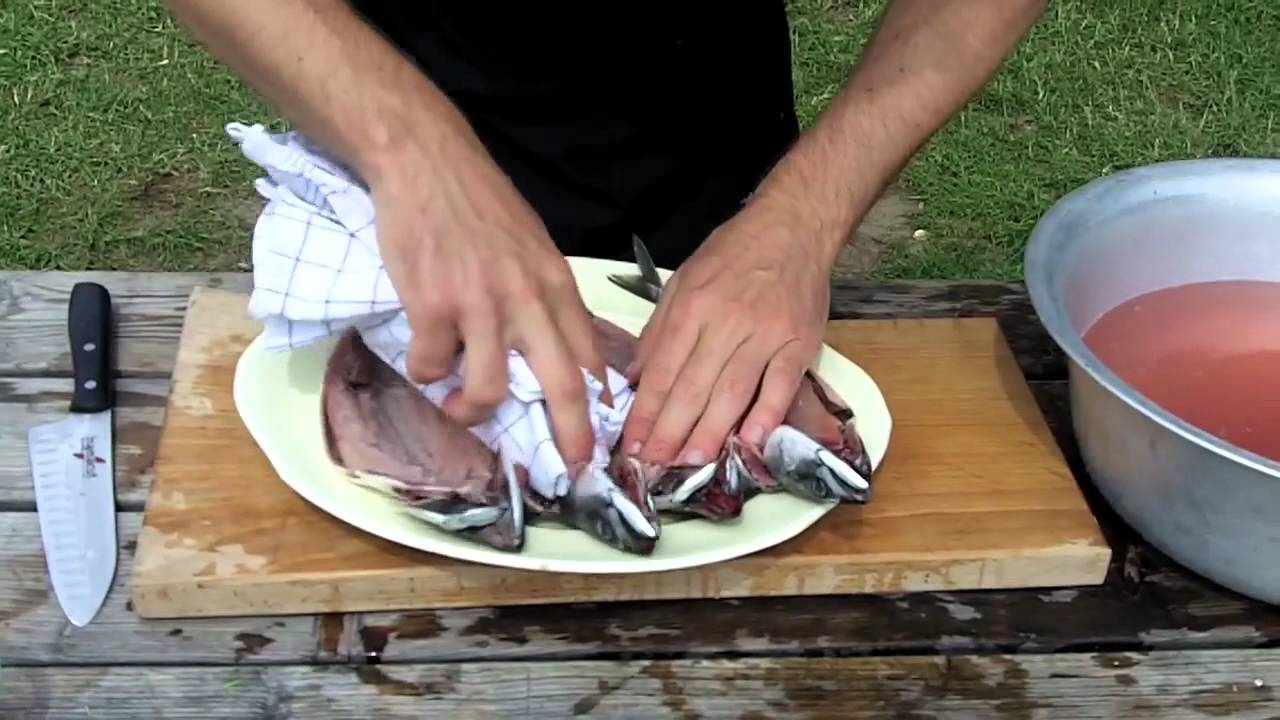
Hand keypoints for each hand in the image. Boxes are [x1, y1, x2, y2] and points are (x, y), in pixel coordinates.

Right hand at [371, 143, 607, 466]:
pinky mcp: (432, 306)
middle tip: (573, 465)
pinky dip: (427, 374)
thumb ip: (545, 294)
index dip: (598, 402)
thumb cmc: (480, 204)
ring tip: (460, 410)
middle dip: (572, 434)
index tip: (602, 434)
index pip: (588, 354)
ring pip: (491, 390)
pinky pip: (434, 367)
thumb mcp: (533, 245)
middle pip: (560, 384)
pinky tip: (423, 359)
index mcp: (556, 284)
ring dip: (473, 413)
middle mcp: (527, 300)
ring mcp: (480, 305)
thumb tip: (559, 344)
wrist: (427, 162)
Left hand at [621, 201, 832, 464]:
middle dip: (670, 432)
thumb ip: (659, 329)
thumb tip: (635, 377)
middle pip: (693, 386)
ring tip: (690, 462)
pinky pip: (782, 385)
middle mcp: (727, 321)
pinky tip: (750, 442)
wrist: (795, 225)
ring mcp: (767, 333)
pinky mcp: (800, 341)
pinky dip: (767, 415)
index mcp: (692, 306)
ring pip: (733, 391)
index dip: (646, 411)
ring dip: (710, 431)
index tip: (632, 444)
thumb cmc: (734, 253)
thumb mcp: (683, 279)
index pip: (662, 369)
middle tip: (654, 465)